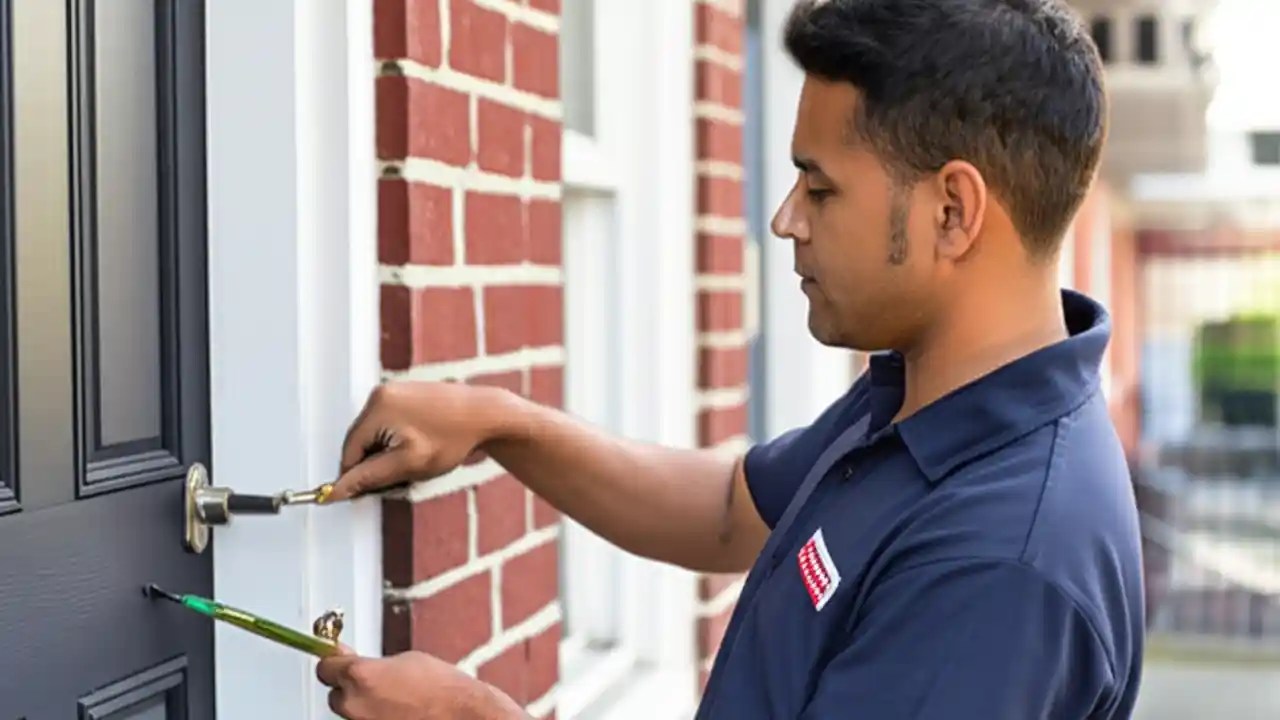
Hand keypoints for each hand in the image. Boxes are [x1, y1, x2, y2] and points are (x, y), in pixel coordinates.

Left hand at [316, 648, 527, 719]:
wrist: (462, 716)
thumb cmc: (442, 687)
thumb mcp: (405, 660)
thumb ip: (371, 662)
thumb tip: (350, 660)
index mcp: (360, 675)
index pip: (325, 667)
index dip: (336, 662)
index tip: (340, 659)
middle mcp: (354, 703)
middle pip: (335, 693)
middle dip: (349, 687)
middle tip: (375, 682)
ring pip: (349, 711)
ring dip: (362, 704)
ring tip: (393, 699)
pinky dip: (374, 717)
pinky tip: (396, 712)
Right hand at [329, 382, 511, 501]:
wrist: (488, 415)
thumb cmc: (453, 438)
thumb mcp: (408, 465)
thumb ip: (368, 478)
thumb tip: (335, 490)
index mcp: (377, 407)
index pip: (349, 452)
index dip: (358, 477)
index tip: (374, 491)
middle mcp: (381, 393)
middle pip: (361, 443)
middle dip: (376, 464)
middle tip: (403, 478)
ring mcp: (394, 391)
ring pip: (376, 436)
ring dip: (389, 454)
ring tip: (417, 461)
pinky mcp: (407, 395)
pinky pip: (390, 425)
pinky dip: (399, 442)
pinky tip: (422, 447)